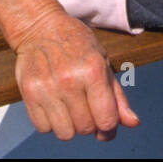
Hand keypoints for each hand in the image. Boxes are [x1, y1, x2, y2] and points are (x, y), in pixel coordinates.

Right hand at [12, 9, 139, 141]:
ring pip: (65, 133)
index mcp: (93, 70)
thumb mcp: (103, 61)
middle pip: (85, 128)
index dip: (110, 127)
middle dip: (90, 124)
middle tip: (87, 109)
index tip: (107, 123)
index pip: (106, 119)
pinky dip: (51, 123)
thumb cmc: (77, 43)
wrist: (41, 28)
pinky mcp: (28, 95)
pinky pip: (43, 128)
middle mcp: (70, 81)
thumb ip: (118, 95)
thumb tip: (134, 123)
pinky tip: (55, 106)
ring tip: (71, 108)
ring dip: (71, 126)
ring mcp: (47, 89)